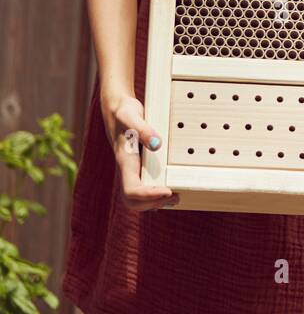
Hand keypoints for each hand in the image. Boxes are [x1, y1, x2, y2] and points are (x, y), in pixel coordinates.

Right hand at [100, 91, 179, 212]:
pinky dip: (155, 195)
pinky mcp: (138, 167)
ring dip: (154, 203)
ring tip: (176, 197)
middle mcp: (127, 170)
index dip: (148, 196)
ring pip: (136, 199)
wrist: (117, 110)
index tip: (168, 190)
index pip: (131, 190)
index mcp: (124, 162)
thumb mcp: (132, 116)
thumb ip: (143, 129)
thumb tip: (156, 144)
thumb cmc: (124, 113)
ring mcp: (131, 170)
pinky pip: (143, 188)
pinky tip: (170, 191)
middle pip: (132, 201)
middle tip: (174, 196)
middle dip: (152, 204)